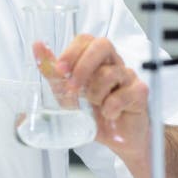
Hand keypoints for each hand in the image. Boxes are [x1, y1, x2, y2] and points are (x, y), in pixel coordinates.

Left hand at [56, 35, 149, 160]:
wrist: (116, 138)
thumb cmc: (92, 112)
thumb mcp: (65, 93)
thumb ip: (52, 72)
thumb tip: (37, 46)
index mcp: (94, 60)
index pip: (85, 39)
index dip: (71, 52)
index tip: (59, 69)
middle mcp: (112, 63)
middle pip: (102, 44)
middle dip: (83, 66)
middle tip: (73, 86)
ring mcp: (128, 76)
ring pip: (109, 73)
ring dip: (95, 93)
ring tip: (95, 105)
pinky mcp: (140, 92)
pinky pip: (123, 94)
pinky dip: (110, 108)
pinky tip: (109, 114)